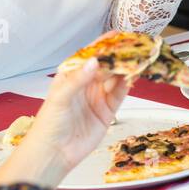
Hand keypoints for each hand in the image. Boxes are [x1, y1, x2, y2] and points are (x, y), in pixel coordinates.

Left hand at [0, 58, 129, 188]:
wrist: (54, 154)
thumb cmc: (49, 125)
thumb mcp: (60, 98)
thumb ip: (78, 79)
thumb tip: (94, 62)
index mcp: (71, 76)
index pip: (89, 56)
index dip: (103, 45)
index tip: (117, 35)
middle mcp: (86, 85)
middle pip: (106, 66)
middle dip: (119, 56)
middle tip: (134, 46)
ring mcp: (97, 97)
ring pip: (116, 78)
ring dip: (126, 69)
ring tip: (139, 59)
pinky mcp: (107, 111)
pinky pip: (120, 94)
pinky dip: (128, 85)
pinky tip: (134, 76)